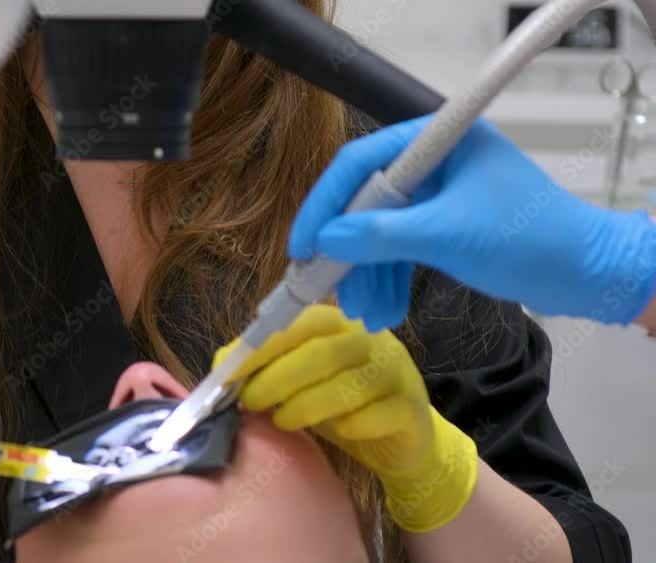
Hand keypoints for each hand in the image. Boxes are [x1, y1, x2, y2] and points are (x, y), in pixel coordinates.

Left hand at [215, 305, 477, 531]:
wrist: (398, 444)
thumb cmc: (339, 406)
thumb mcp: (298, 383)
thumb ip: (264, 367)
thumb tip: (222, 365)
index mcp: (340, 325)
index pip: (300, 323)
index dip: (263, 345)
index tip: (231, 373)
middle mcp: (371, 341)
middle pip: (323, 351)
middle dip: (278, 378)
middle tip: (251, 402)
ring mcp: (396, 373)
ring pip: (352, 383)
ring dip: (309, 404)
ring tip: (282, 421)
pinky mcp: (412, 410)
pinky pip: (382, 414)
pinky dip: (354, 424)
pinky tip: (337, 431)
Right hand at [289, 115, 655, 330]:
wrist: (588, 272)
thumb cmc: (528, 239)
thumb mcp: (448, 235)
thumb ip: (382, 235)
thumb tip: (324, 242)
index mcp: (436, 141)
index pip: (360, 163)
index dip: (324, 205)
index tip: (301, 247)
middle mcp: (432, 161)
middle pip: (366, 201)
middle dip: (348, 252)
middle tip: (325, 289)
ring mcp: (438, 194)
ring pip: (382, 231)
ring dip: (368, 275)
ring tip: (363, 316)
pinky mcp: (444, 224)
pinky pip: (402, 247)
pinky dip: (390, 278)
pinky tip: (383, 311)